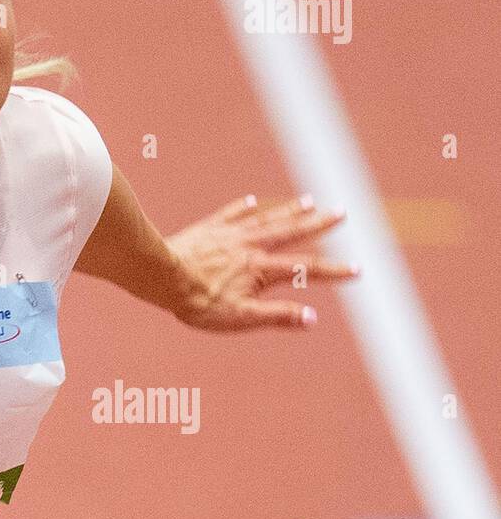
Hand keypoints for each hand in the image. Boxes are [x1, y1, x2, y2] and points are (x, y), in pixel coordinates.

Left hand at [165, 194, 358, 330]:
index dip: (334, 271)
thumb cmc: (199, 301)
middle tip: (343, 212)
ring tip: (310, 200)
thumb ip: (277, 316)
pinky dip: (242, 208)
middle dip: (319, 224)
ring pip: (266, 219)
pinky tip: (251, 201)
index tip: (359, 269)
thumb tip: (312, 319)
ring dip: (289, 210)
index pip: (306, 269)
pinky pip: (230, 215)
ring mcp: (229, 234)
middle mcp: (250, 246)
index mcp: (262, 269)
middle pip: (291, 232)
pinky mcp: (208, 229)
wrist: (159, 275)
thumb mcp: (241, 317)